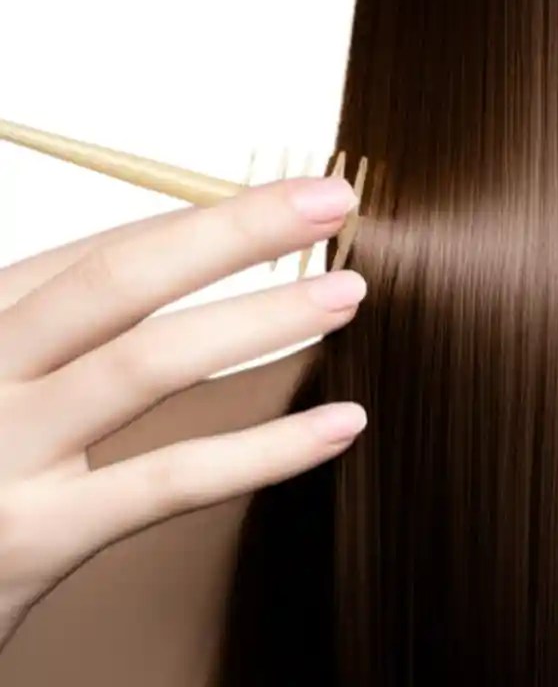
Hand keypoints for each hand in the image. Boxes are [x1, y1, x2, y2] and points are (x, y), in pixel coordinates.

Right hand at [0, 178, 367, 647]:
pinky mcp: (35, 537)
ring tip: (345, 295)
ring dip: (261, 321)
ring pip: (147, 365)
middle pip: (119, 281)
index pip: (95, 256)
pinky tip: (340, 426)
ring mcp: (5, 452)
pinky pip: (168, 480)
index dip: (200, 223)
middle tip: (332, 199)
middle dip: (235, 232)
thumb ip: (47, 337)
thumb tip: (166, 273)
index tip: (287, 200)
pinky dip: (265, 451)